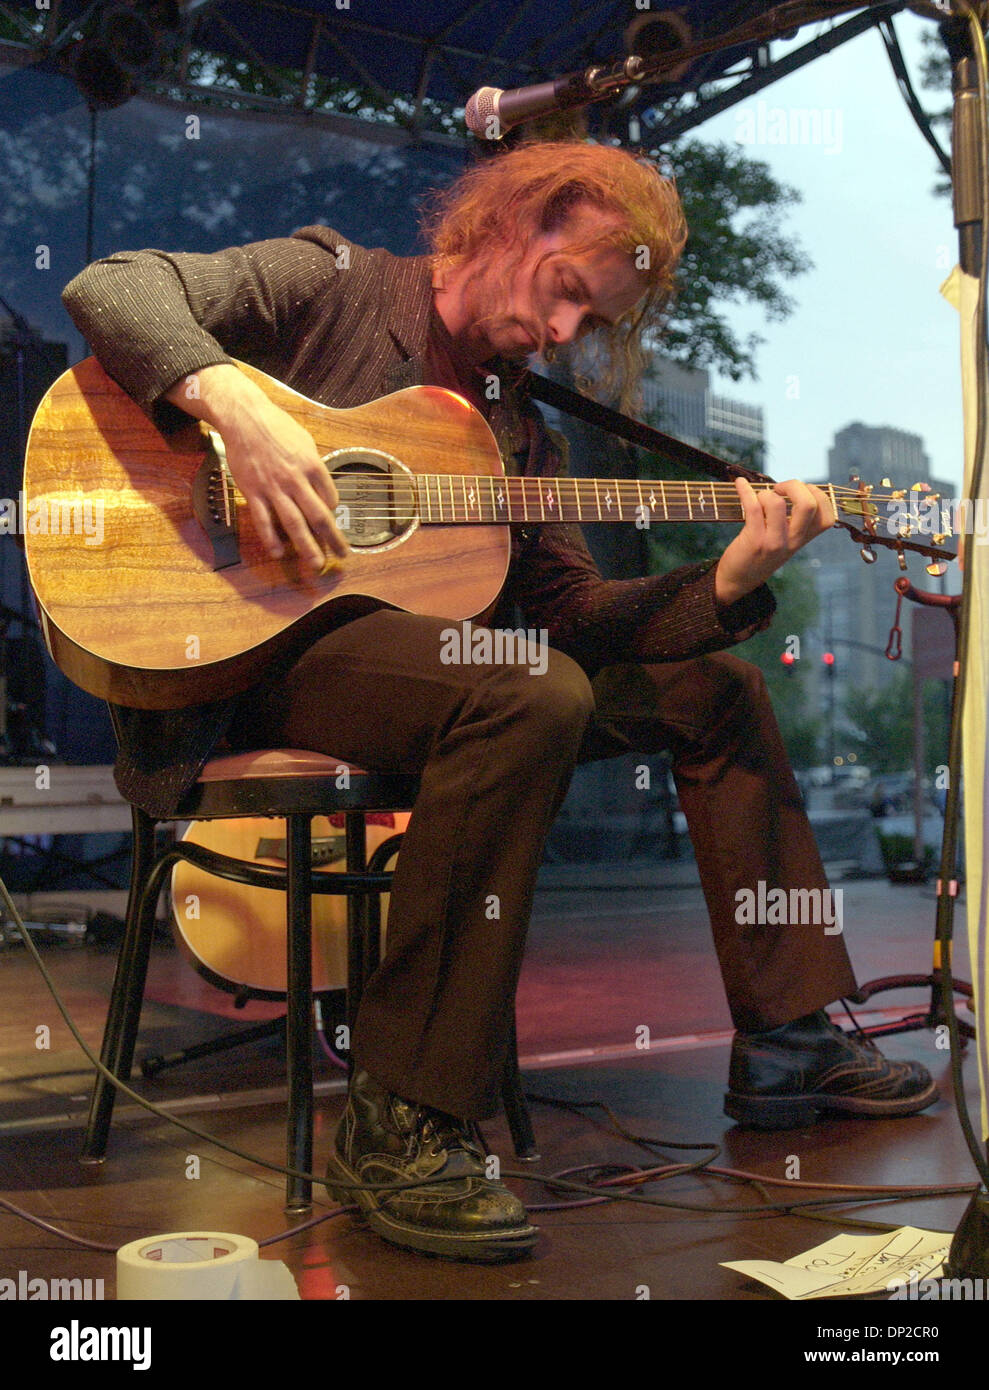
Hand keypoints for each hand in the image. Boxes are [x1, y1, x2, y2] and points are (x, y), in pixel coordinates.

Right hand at [167, 364, 348, 571]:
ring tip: (316, 564)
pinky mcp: (253, 491)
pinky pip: (263, 520)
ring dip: (307, 546)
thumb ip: (314, 465)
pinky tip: (278, 552)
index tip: (333, 521)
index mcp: (312, 465)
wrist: (244, 417)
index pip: (330, 498)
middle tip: (342, 554)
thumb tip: (322, 486)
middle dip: (333, 539)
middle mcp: (296, 479)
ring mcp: (274, 487)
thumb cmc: (276, 426)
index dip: (334, 512)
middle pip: (319, 516)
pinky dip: (271, 538)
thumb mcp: (305, 441)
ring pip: (294, 523)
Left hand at [715, 478, 833, 606]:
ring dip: (766, 493)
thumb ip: (793, 521)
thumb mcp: (785, 541)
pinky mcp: (754, 540)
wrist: (738, 580)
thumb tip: (791, 487)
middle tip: (779, 489)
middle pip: (808, 505)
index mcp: (803, 539)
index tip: (801, 491)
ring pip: (777, 504)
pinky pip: (752, 507)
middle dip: (794, 486)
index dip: (818, 495)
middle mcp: (793, 541)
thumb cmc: (760, 554)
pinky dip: (745, 490)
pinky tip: (740, 484)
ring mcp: (774, 542)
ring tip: (759, 498)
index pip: (827, 516)